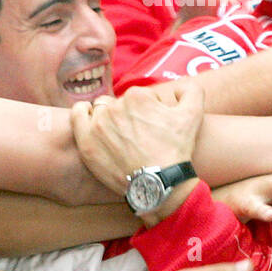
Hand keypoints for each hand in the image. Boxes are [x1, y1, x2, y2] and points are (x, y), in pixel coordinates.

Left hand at [70, 84, 204, 192]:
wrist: (159, 183)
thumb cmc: (176, 150)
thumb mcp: (193, 115)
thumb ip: (190, 90)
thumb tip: (179, 87)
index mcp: (137, 96)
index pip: (138, 96)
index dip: (147, 110)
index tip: (151, 126)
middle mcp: (115, 107)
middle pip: (118, 103)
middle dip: (127, 113)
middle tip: (136, 134)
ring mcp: (98, 124)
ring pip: (100, 109)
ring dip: (107, 116)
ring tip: (117, 133)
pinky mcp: (86, 142)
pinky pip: (78, 116)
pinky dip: (82, 114)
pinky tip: (90, 119)